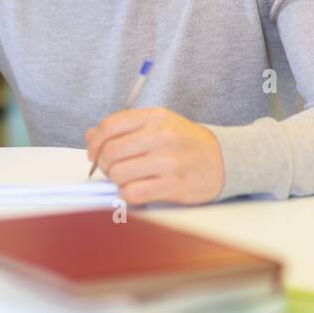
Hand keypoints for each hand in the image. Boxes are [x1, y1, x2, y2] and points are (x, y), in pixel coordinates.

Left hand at [85, 107, 224, 205]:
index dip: (95, 142)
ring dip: (115, 181)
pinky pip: (133, 193)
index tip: (93, 152)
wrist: (222, 160)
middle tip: (110, 169)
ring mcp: (168, 161)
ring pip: (119, 174)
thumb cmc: (185, 142)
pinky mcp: (173, 185)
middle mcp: (161, 136)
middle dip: (103, 164)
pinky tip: (133, 190)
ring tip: (125, 180)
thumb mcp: (159, 124)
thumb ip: (125, 127)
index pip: (110, 126)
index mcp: (155, 117)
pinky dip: (126, 195)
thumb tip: (91, 136)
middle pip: (110, 152)